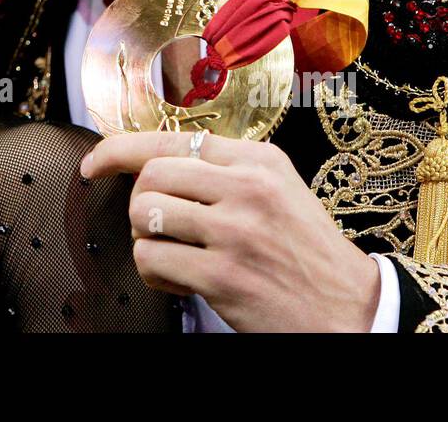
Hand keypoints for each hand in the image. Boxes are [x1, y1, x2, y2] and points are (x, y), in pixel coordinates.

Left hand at [82, 130, 381, 331]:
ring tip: (172, 254)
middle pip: (150, 175)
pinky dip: (153, 275)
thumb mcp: (279, 190)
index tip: (96, 163)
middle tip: (161, 228)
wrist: (351, 310)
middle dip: (142, 204)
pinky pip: (151, 260)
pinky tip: (178, 281)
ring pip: (145, 214)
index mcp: (259, 160)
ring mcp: (235, 232)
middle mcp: (247, 187)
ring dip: (146, 239)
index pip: (169, 139)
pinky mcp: (224, 277)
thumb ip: (227, 170)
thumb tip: (155, 161)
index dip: (120, 149)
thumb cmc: (306, 251)